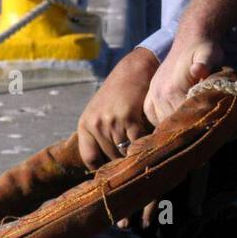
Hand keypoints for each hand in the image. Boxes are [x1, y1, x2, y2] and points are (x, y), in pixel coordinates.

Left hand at [76, 47, 158, 167]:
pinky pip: (138, 142)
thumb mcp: (101, 111)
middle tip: (136, 158)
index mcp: (85, 125)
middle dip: (124, 159)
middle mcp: (95, 125)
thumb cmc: (120, 91)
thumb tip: (109, 167)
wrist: (135, 68)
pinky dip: (145, 144)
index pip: (91, 159)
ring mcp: (111, 122)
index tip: (116, 169)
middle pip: (111, 158)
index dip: (104, 168)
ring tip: (144, 151)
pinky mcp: (129, 118)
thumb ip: (100, 134)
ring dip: (136, 153)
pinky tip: (151, 140)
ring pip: (125, 152)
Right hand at [143, 33, 224, 125]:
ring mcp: (153, 94)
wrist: (192, 38)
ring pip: (160, 123)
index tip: (206, 131)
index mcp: (172, 89)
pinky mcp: (151, 94)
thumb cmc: (204, 49)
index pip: (181, 123)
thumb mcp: (209, 54)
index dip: (194, 129)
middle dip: (184, 131)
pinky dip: (162, 121)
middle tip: (200, 134)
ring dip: (173, 127)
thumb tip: (198, 70)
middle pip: (170, 126)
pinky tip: (175, 122)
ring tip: (189, 130)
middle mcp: (159, 95)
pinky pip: (152, 116)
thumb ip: (205, 64)